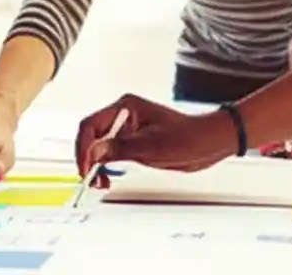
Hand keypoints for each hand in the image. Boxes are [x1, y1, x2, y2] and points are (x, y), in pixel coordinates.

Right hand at [75, 94, 235, 185]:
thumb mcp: (151, 147)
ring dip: (95, 165)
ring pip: (98, 147)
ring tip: (101, 184)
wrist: (208, 143)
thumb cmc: (187, 138)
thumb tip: (93, 153)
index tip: (85, 169)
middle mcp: (123, 115)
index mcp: (125, 107)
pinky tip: (107, 179)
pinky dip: (105, 167)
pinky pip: (110, 154)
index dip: (83, 148)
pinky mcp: (133, 143)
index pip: (90, 125)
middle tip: (90, 180)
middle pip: (91, 136)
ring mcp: (127, 129)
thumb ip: (119, 149)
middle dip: (87, 159)